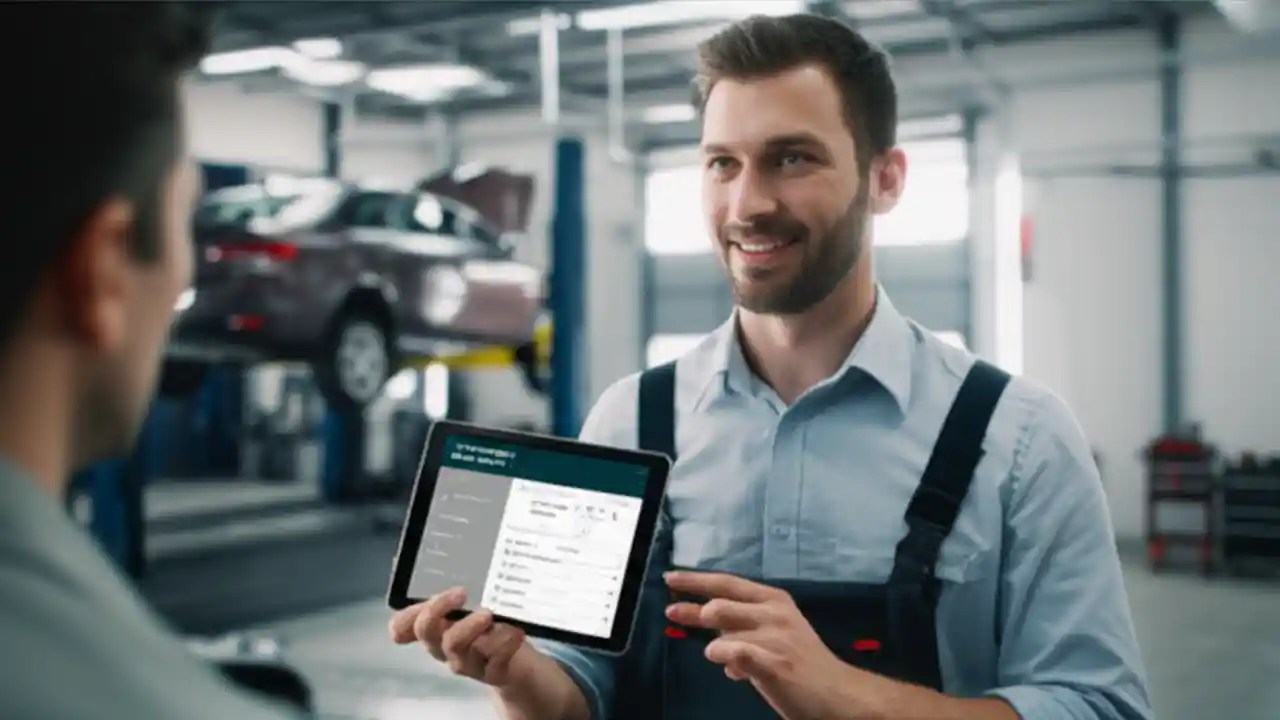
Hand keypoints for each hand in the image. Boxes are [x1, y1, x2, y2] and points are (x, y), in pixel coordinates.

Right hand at [389, 587, 528, 687]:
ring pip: (455, 647)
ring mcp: (467, 661)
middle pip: (426, 631)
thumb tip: (465, 537)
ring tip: (489, 614)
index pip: (403, 626)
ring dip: (470, 627)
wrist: (524, 664)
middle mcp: (444, 645)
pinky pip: (491, 662)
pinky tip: (515, 631)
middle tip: (461, 592)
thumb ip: (468, 579)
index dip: (405, 615)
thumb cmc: (496, 624)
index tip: (425, 596)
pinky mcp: (492, 673)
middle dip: (438, 608)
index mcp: (437, 625)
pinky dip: (503, 644)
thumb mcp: (480, 600)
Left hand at [665, 571, 866, 719]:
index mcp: (774, 600)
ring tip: (720, 656)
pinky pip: (736, 654)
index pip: (727, 583)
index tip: (670, 578)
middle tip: (673, 613)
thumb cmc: (803, 663)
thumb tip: (710, 629)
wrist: (837, 693)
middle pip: (720, 603)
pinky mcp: (775, 664)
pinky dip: (726, 659)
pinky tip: (731, 670)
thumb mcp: (774, 633)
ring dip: (716, 648)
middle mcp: (775, 613)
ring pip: (724, 632)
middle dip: (693, 609)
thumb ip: (742, 627)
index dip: (696, 580)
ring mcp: (776, 638)